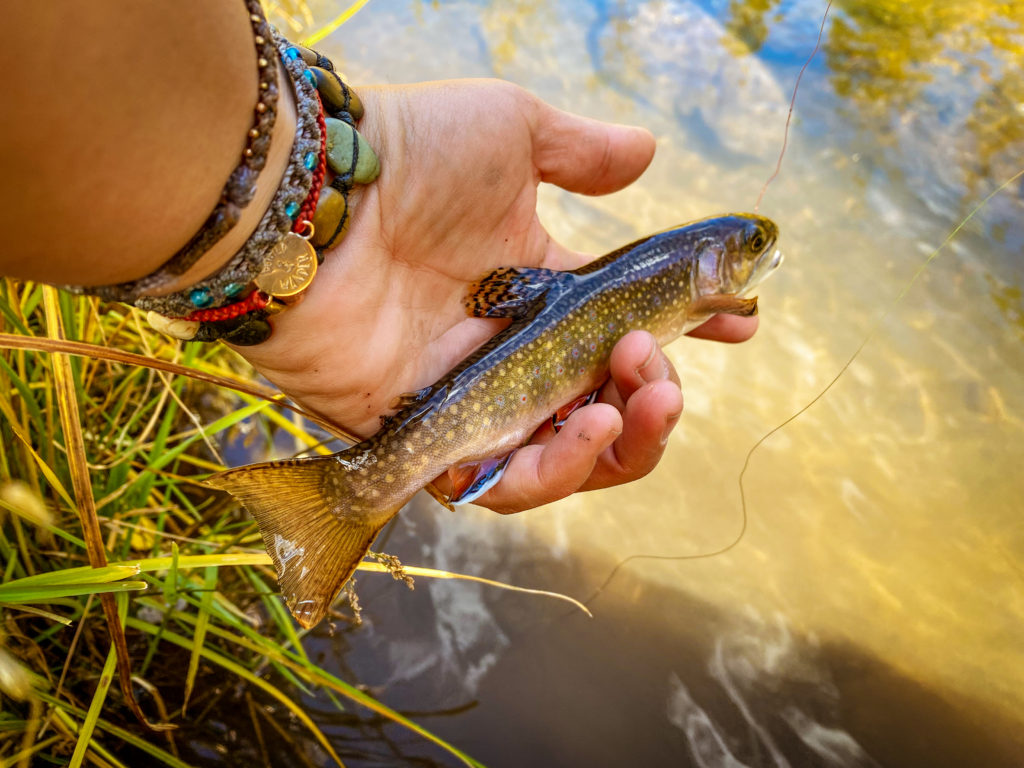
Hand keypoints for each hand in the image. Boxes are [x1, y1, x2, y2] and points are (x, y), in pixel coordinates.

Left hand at [236, 79, 756, 512]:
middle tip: (660, 363)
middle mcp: (512, 352)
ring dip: (624, 438)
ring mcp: (475, 400)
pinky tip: (591, 425)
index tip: (741, 323)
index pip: (626, 325)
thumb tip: (648, 152)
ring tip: (641, 395)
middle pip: (605, 406)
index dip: (688, 330)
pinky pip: (505, 480)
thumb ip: (582, 151)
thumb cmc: (409, 157)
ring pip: (569, 455)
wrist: (314, 202)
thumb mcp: (512, 131)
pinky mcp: (432, 440)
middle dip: (656, 397)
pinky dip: (560, 466)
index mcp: (538, 290)